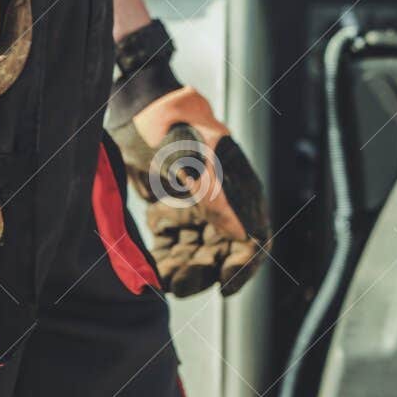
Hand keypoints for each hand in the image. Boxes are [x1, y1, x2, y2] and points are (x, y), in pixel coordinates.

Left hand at [108, 21, 270, 296]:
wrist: (142, 109)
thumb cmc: (176, 129)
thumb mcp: (199, 161)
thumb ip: (221, 198)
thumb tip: (246, 238)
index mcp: (240, 192)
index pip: (254, 240)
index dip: (245, 268)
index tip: (226, 287)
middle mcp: (222, 204)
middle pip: (223, 252)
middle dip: (206, 272)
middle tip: (182, 284)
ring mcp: (196, 209)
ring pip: (197, 252)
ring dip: (184, 269)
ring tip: (165, 281)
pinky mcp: (170, 213)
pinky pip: (173, 245)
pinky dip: (165, 259)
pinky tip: (154, 269)